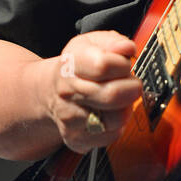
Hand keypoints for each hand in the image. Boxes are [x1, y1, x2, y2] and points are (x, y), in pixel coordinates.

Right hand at [43, 31, 141, 151]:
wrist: (49, 93)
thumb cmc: (76, 67)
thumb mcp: (90, 43)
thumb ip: (112, 41)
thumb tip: (127, 48)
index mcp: (70, 65)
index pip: (103, 65)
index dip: (122, 64)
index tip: (123, 64)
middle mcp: (67, 93)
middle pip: (113, 95)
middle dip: (131, 87)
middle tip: (128, 82)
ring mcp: (70, 119)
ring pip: (116, 118)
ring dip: (126, 107)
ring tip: (118, 99)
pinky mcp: (77, 139)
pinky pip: (112, 135)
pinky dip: (118, 125)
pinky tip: (109, 113)